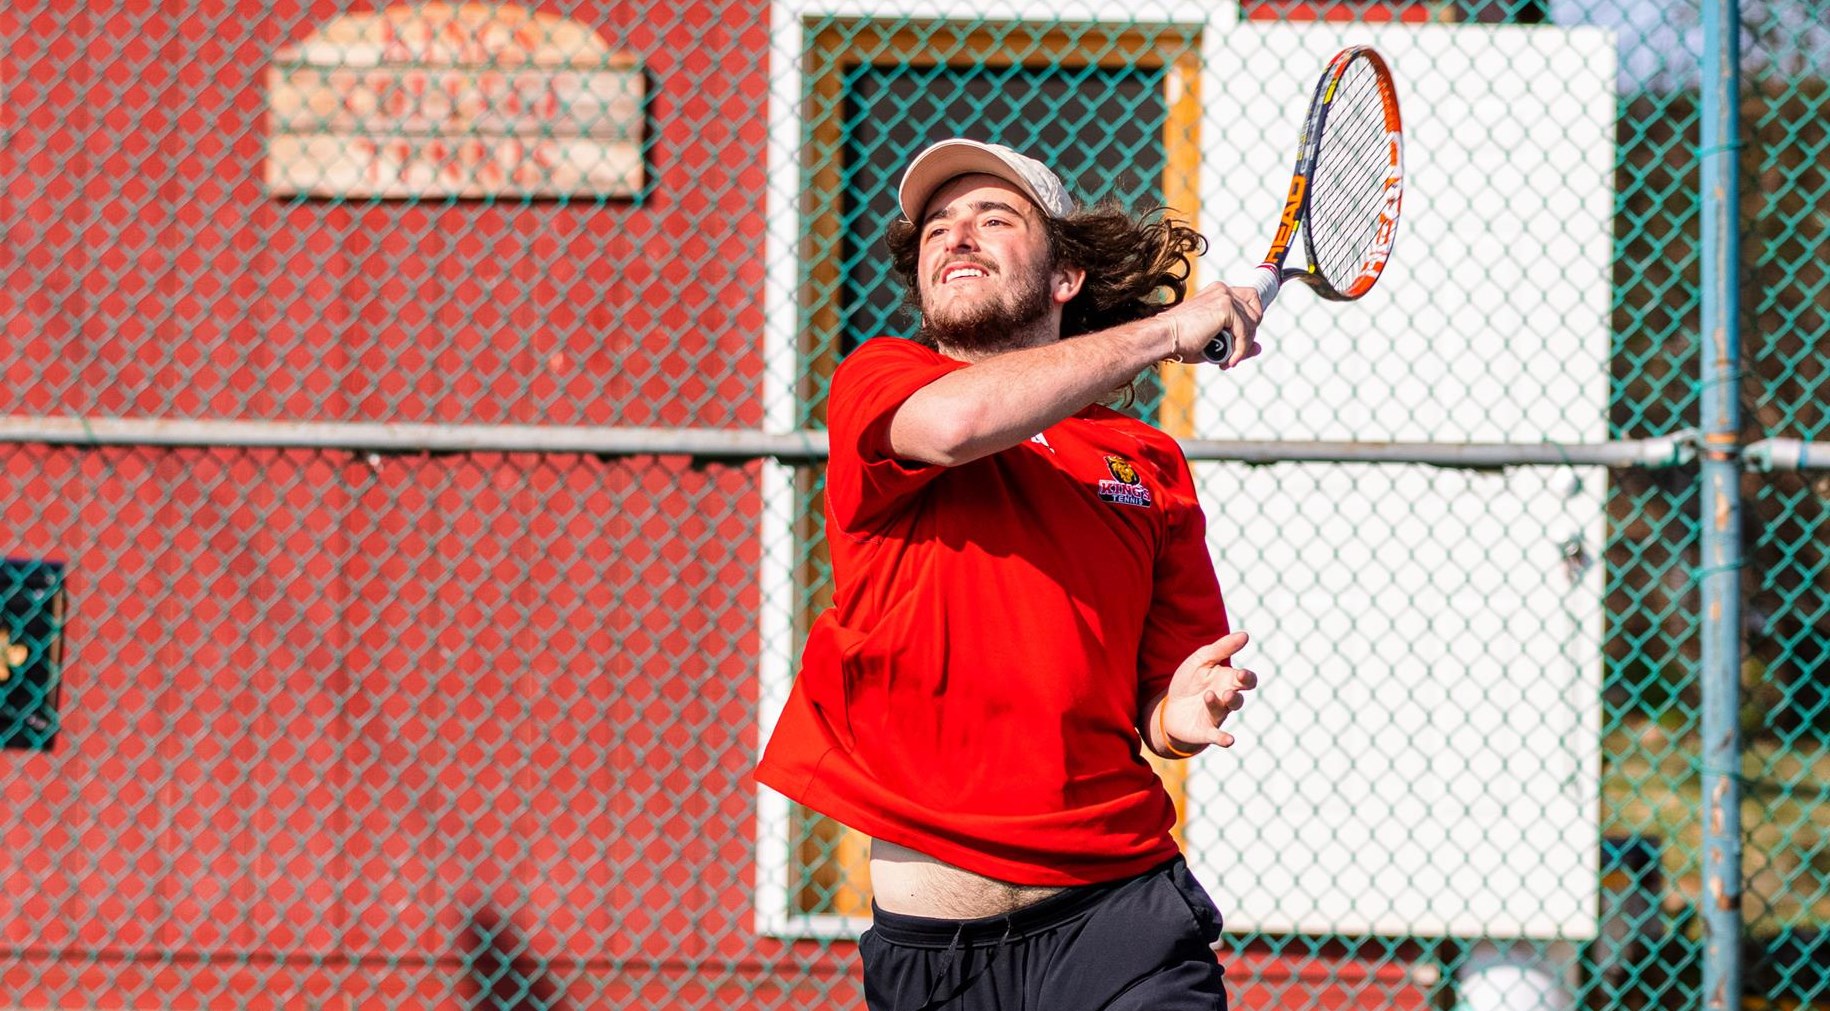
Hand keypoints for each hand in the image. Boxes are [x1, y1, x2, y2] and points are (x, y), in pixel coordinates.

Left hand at [1158, 631, 1257, 752]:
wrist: (1169, 707)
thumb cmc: (1189, 682)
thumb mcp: (1201, 660)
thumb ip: (1222, 648)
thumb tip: (1245, 635)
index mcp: (1227, 681)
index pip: (1246, 680)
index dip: (1247, 678)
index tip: (1240, 673)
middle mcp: (1225, 699)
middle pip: (1239, 697)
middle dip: (1238, 693)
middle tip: (1231, 686)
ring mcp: (1216, 715)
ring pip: (1227, 711)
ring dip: (1221, 704)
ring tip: (1209, 696)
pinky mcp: (1204, 731)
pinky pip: (1216, 736)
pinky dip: (1223, 739)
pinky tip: (1229, 740)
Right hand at [1160, 283, 1263, 368]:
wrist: (1164, 337)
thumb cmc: (1181, 340)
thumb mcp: (1215, 342)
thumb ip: (1238, 342)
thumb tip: (1259, 348)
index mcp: (1218, 292)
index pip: (1250, 300)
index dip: (1250, 322)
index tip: (1240, 341)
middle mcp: (1223, 290)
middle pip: (1255, 311)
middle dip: (1248, 335)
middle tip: (1233, 353)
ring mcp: (1224, 297)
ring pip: (1252, 323)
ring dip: (1243, 345)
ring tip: (1227, 359)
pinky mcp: (1225, 308)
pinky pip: (1244, 332)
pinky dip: (1239, 350)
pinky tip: (1227, 360)